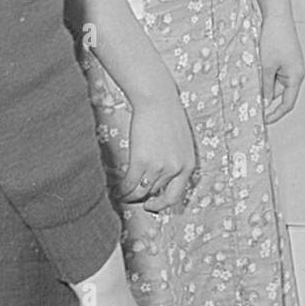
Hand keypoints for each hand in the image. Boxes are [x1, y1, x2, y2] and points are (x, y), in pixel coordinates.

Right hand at [119, 94, 195, 213]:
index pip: (176, 196)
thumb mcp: (182, 143)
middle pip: (155, 194)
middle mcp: (175, 169)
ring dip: (129, 196)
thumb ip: (176, 161)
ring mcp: (158, 167)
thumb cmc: (169, 117)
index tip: (151, 205)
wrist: (158, 100)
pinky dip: (120, 191)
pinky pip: (129, 184)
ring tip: (121, 195)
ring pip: (140, 192)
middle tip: (133, 198)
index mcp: (188, 165)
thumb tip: (162, 179)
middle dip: (143, 198)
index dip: (161, 204)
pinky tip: (115, 190)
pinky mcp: (141, 162)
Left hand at [259, 13, 304, 123]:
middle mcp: (296, 72)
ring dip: (263, 84)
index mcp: (296, 76)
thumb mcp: (266, 66)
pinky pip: (274, 73)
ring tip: (251, 81)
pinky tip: (255, 71)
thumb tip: (264, 103)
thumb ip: (265, 86)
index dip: (275, 114)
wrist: (277, 15)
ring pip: (275, 83)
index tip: (263, 120)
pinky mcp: (284, 59)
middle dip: (265, 97)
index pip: (287, 104)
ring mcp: (290, 65)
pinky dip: (264, 75)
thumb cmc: (275, 38)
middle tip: (249, 102)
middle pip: (280, 94)